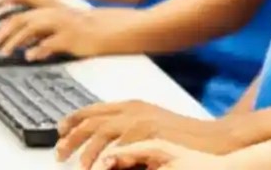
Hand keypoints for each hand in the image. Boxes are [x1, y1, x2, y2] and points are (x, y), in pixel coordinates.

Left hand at [0, 6, 111, 60]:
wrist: (110, 30)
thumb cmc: (84, 29)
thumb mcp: (61, 25)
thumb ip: (41, 30)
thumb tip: (20, 42)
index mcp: (50, 7)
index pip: (21, 5)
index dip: (2, 12)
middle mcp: (54, 12)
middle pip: (21, 18)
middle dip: (3, 31)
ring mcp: (62, 24)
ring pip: (32, 27)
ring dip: (15, 40)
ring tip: (4, 52)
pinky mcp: (71, 37)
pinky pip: (51, 42)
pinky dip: (38, 49)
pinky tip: (30, 57)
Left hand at [57, 101, 240, 168]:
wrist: (212, 138)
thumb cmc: (183, 136)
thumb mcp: (150, 127)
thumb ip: (126, 131)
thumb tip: (101, 147)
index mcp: (131, 106)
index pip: (93, 110)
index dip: (72, 120)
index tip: (59, 131)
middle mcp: (133, 110)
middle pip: (91, 120)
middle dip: (71, 137)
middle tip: (59, 153)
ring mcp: (141, 120)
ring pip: (101, 132)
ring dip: (86, 150)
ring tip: (79, 166)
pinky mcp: (149, 133)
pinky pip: (119, 146)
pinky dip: (106, 158)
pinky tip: (99, 168)